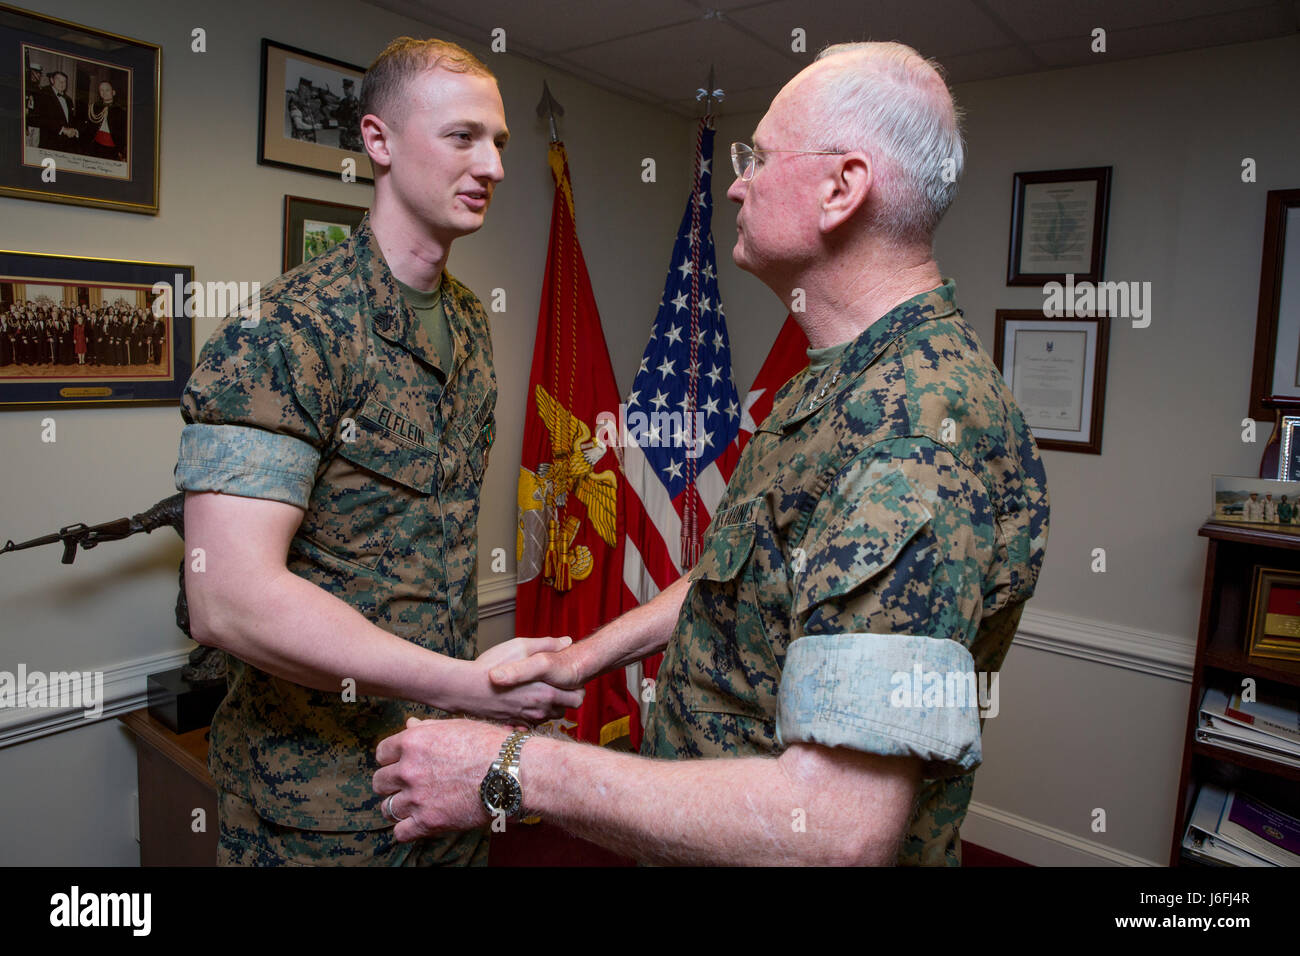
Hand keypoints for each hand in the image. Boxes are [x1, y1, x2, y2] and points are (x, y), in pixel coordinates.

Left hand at [374, 717, 504, 839]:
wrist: (511, 772)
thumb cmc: (489, 746)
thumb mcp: (457, 727)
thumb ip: (427, 729)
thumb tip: (409, 725)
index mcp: (413, 742)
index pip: (381, 753)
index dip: (391, 759)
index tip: (401, 764)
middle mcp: (409, 769)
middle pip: (379, 782)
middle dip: (391, 784)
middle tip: (407, 786)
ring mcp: (417, 797)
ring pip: (387, 808)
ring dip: (398, 807)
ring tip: (413, 805)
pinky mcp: (429, 821)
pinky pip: (400, 832)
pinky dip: (407, 829)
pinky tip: (418, 822)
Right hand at [446, 636, 584, 723]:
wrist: (464, 688)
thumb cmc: (492, 666)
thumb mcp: (521, 646)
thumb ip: (547, 645)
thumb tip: (567, 641)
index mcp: (547, 692)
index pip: (577, 698)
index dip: (576, 688)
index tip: (568, 679)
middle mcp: (539, 710)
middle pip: (565, 711)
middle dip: (564, 700)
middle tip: (555, 686)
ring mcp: (526, 720)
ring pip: (548, 719)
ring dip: (548, 708)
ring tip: (537, 692)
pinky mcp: (513, 724)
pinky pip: (530, 725)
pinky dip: (531, 716)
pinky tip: (523, 703)